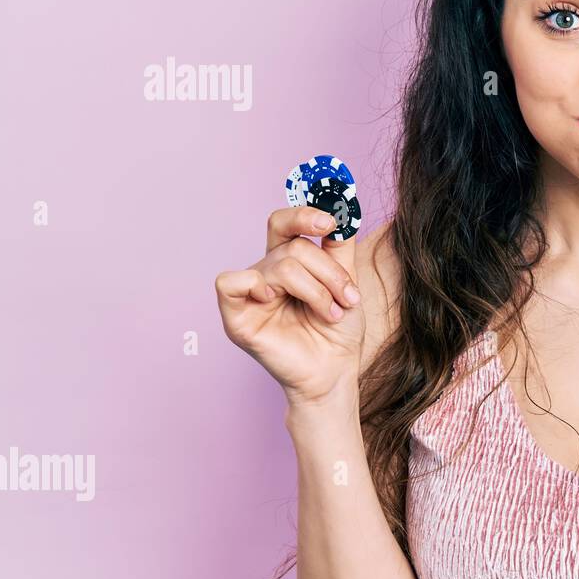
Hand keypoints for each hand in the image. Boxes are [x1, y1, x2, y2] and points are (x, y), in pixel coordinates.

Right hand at [215, 207, 364, 407]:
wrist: (335, 370)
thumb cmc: (338, 330)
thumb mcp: (347, 281)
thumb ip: (340, 246)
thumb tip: (342, 208)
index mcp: (289, 262)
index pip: (285, 223)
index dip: (305, 216)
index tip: (330, 224)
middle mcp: (266, 273)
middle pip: (293, 246)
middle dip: (328, 271)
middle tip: (346, 297)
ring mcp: (250, 294)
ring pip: (280, 266)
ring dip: (316, 289)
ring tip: (330, 313)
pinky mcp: (236, 316)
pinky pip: (230, 282)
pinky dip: (258, 286)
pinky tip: (277, 304)